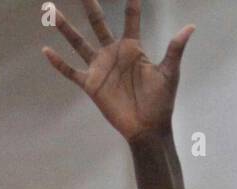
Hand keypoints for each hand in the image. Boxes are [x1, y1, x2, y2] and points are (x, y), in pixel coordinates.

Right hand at [43, 1, 193, 141]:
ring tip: (52, 10)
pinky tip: (46, 51)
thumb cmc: (161, 102)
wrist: (148, 128)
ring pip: (79, 43)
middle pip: (98, 23)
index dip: (131, 2)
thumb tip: (190, 27)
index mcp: (132, 47)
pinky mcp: (91, 85)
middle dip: (90, 5)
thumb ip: (175, 49)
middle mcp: (113, 53)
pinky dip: (58, 63)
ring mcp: (100, 68)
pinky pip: (71, 72)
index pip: (130, 18)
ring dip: (65, 28)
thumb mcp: (169, 72)